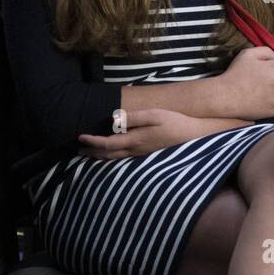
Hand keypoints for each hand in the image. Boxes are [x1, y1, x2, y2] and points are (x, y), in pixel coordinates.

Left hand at [78, 108, 234, 159]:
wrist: (195, 136)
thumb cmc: (175, 123)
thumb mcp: (155, 115)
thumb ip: (133, 117)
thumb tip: (114, 119)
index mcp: (135, 140)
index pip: (107, 143)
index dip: (92, 141)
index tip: (80, 137)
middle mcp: (136, 151)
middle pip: (109, 155)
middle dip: (92, 152)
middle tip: (78, 150)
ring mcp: (142, 155)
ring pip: (116, 159)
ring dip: (101, 157)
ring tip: (90, 154)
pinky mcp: (148, 156)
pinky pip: (124, 159)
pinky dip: (113, 157)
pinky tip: (113, 155)